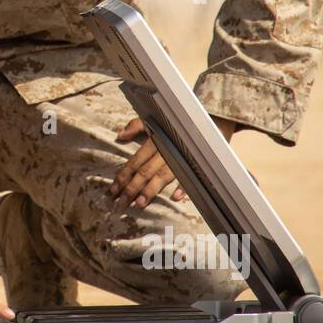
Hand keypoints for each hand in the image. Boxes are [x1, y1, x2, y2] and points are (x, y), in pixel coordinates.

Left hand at [110, 115, 238, 209]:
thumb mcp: (155, 118)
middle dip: (132, 188)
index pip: (135, 160)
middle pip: (146, 171)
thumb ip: (136, 125)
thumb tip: (120, 135)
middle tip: (121, 203)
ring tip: (140, 204)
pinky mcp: (195, 163)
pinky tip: (175, 197)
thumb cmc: (178, 122)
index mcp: (155, 139)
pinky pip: (189, 176)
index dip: (123, 175)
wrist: (208, 119)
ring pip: (163, 176)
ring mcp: (180, 158)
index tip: (113, 190)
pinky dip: (182, 186)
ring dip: (151, 190)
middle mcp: (165, 150)